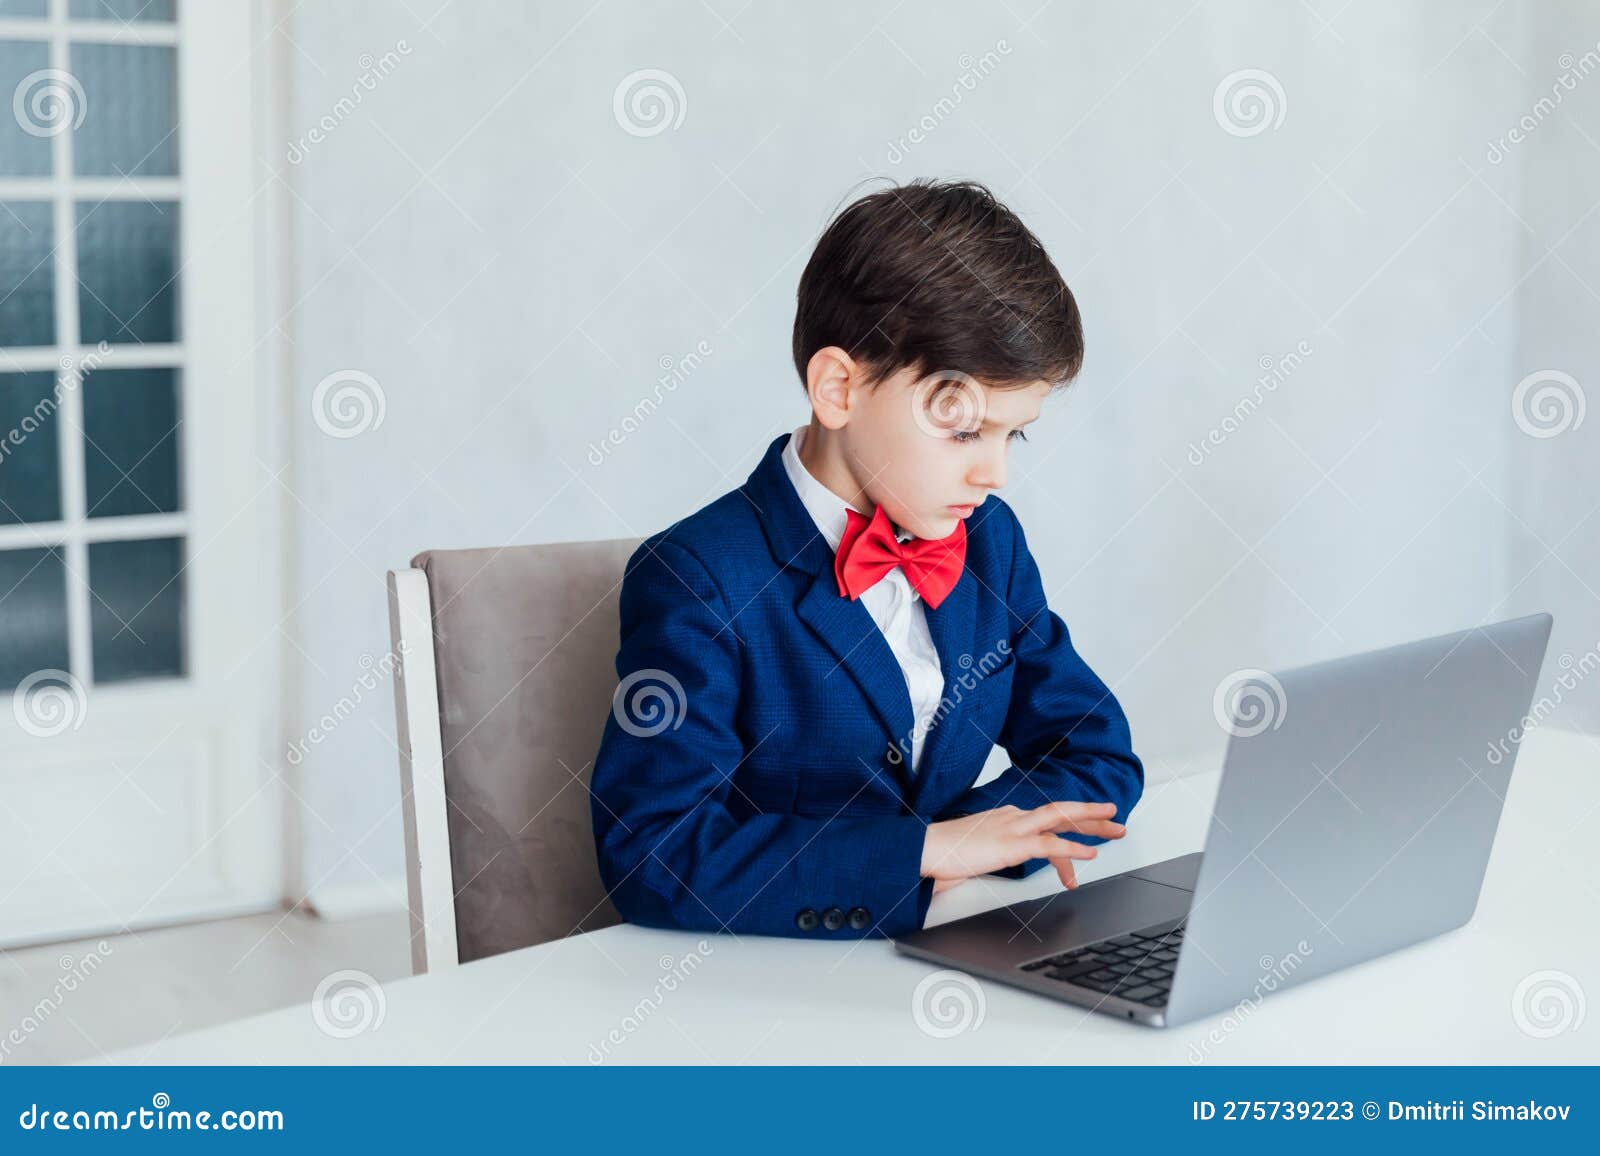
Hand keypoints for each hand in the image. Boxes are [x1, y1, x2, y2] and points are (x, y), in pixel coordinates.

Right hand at [921, 802, 1124, 891]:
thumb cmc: (944, 853)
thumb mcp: (977, 853)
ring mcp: (1013, 828)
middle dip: (1091, 815)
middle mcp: (1013, 817)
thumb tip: (993, 865)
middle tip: (1116, 818)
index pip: (1046, 823)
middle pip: (1060, 812)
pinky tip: (1090, 853)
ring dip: (1091, 822)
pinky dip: (1072, 849)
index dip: (1070, 834)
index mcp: (1006, 818)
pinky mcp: (1011, 844)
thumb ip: (992, 855)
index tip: (1087, 848)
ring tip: (1115, 828)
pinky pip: (1049, 845)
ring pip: (1061, 818)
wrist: (924, 849)